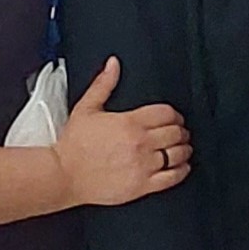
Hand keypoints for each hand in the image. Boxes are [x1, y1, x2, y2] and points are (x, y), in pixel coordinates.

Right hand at [55, 59, 194, 208]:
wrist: (64, 175)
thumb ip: (103, 84)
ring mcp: (143, 165)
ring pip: (178, 153)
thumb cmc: (73, 144)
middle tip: (180, 132)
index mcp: (130, 122)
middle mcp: (140, 143)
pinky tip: (182, 166)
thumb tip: (113, 64)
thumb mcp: (86, 108)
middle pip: (176, 132)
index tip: (174, 118)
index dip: (175, 114)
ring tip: (183, 148)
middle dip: (181, 131)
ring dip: (184, 149)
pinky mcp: (142, 185)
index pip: (167, 113)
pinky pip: (173, 177)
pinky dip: (182, 170)